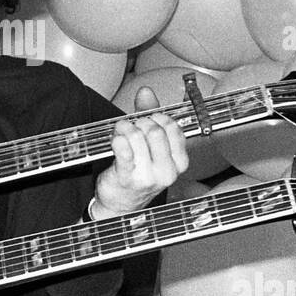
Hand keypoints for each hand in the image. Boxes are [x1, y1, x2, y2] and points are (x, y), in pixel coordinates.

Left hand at [92, 87, 188, 219]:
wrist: (121, 204)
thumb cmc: (138, 172)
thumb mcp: (149, 146)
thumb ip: (149, 115)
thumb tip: (146, 92)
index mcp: (179, 162)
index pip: (172, 127)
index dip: (156, 118)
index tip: (146, 121)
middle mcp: (168, 170)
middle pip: (154, 129)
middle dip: (138, 123)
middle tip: (130, 128)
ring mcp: (148, 176)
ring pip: (136, 135)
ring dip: (124, 129)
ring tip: (119, 134)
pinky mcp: (128, 178)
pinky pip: (123, 150)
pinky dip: (117, 140)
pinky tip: (115, 141)